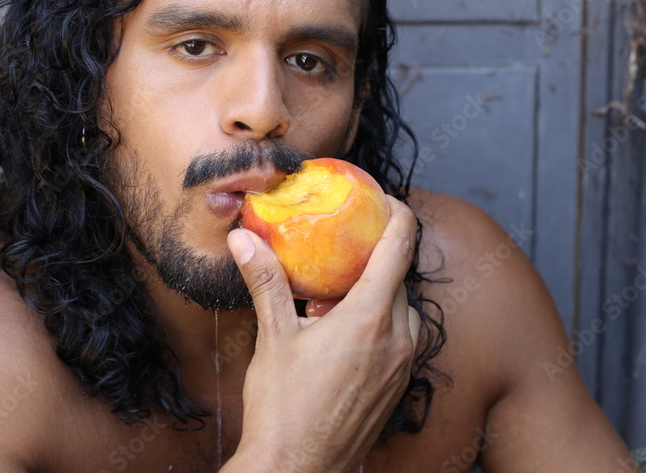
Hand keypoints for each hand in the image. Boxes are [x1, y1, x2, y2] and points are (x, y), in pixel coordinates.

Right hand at [221, 196, 420, 472]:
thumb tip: (243, 238)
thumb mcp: (274, 337)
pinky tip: (342, 330)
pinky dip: (380, 322)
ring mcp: (402, 366)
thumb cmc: (285, 408)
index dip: (397, 214)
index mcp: (370, 318)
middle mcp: (398, 338)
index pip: (400, 247)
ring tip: (338, 290)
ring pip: (403, 308)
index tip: (381, 198)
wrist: (298, 470)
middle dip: (377, 254)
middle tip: (346, 240)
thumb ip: (265, 281)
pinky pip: (401, 337)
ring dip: (378, 292)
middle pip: (400, 276)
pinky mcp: (398, 386)